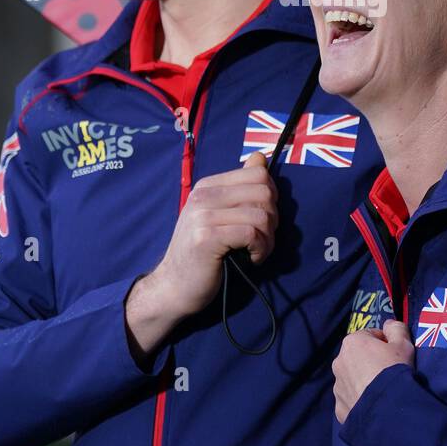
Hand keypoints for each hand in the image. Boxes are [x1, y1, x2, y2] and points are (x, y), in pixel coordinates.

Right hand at [127, 152, 277, 356]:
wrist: (173, 286)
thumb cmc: (202, 254)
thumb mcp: (221, 216)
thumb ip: (240, 188)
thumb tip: (260, 158)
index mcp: (208, 186)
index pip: (258, 173)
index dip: (271, 197)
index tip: (261, 220)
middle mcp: (204, 195)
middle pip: (264, 192)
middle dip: (273, 218)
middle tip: (261, 239)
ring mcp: (203, 215)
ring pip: (261, 215)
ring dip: (268, 239)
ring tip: (256, 252)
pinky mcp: (206, 237)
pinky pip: (252, 233)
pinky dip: (261, 249)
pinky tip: (251, 259)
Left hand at [332, 319, 414, 422]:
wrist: (387, 409)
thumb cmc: (394, 371)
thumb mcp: (404, 344)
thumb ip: (397, 328)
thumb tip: (389, 324)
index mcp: (352, 342)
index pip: (371, 336)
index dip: (385, 344)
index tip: (395, 355)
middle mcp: (339, 362)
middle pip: (359, 357)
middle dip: (372, 362)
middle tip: (389, 373)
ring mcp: (337, 386)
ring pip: (353, 379)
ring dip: (364, 382)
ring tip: (382, 391)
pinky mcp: (339, 408)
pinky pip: (351, 400)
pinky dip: (360, 401)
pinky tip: (374, 405)